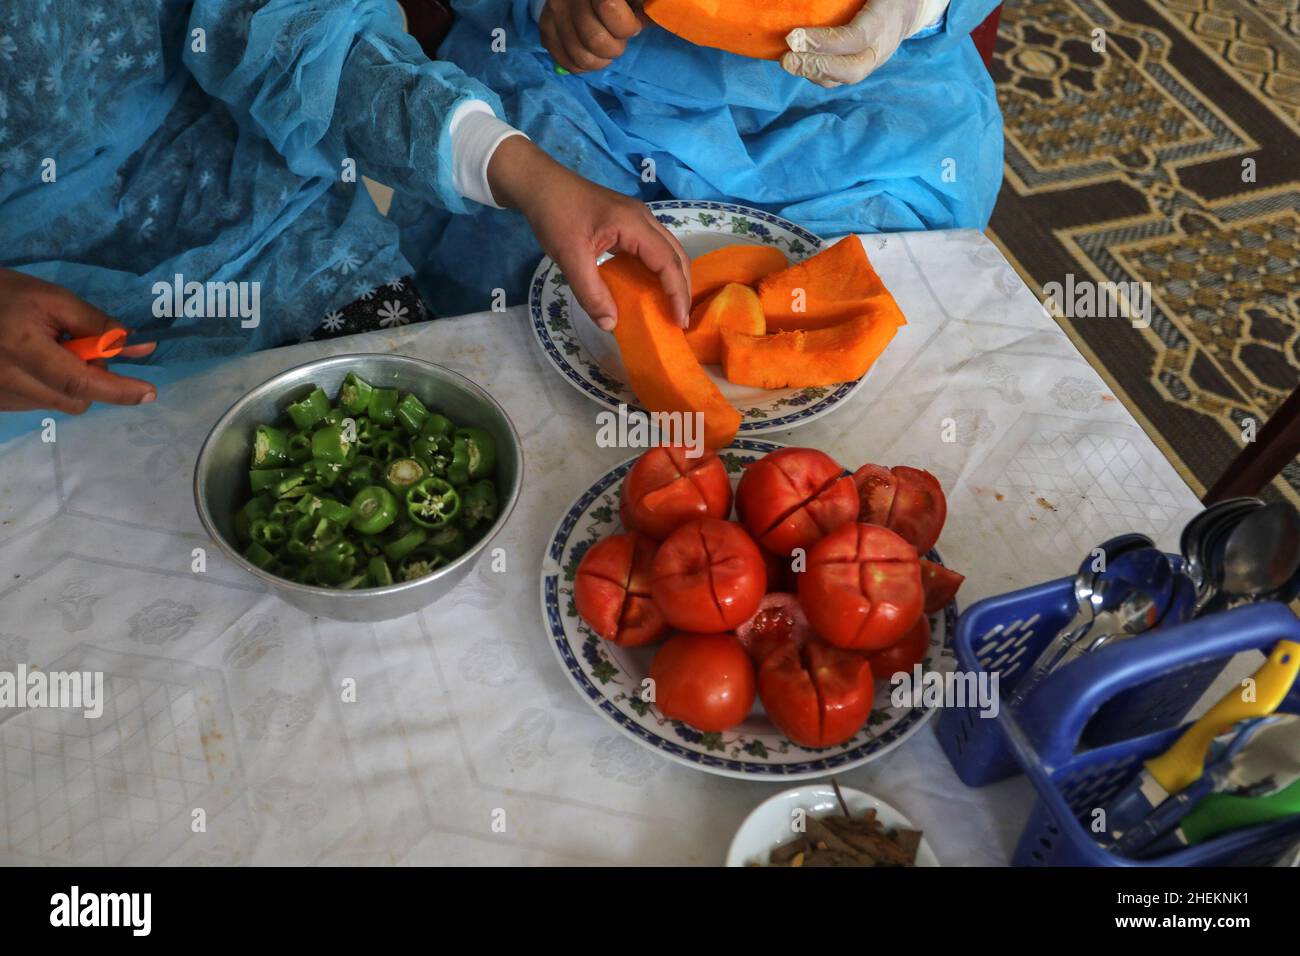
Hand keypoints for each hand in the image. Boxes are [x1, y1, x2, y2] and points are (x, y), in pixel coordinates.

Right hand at [0, 269, 156, 413]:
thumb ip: (98, 325)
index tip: (149, 393)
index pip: (79, 382)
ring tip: (48, 350)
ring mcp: (0, 397)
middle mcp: (8, 381)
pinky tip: (32, 362)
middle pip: (74, 401)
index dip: (118, 390)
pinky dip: (48, 386)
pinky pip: (38, 403)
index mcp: (23, 350)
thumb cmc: (4, 294)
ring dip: (69, 382)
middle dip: (93, 380)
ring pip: (58, 403)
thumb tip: (142, 348)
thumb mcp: (54, 299)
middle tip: (82, 347)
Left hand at [487, 136, 689, 329]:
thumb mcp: (569, 258)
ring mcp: (637, 219)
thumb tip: (610, 324)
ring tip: (670, 308)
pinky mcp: (628, 223)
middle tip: (679, 320)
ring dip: (672, 279)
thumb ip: (590, 293)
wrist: (540, 185)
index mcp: (634, 224)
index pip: (668, 262)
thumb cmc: (555, 216)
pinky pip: (652, 249)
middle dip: (682, 288)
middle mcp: (643, 219)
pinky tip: (649, 289)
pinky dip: (657, 271)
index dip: (677, 293)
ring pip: (668, 251)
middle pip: (676, 255)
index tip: (679, 322)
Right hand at [540, 0, 643, 73]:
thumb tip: (649, 20)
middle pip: (596, 41)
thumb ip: (643, 4)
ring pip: (581, 58)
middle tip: (618, 38)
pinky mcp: (546, 30)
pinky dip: (585, 66)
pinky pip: (567, 63)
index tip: (632, 24)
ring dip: (601, 60)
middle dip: (615, 48)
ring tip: (606, 47)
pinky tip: (593, 54)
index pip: (609, 7)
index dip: (627, 25)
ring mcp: (554, 14)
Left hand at [780, 0, 937, 87]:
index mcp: (885, 20)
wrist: (912, 6)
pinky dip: (816, 73)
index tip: (794, 36)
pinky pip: (839, 77)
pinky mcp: (864, 65)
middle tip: (786, 60)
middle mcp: (881, 46)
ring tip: (787, 62)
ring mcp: (874, 59)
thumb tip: (815, 2)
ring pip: (843, 78)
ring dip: (812, 73)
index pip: (855, 39)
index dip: (823, 42)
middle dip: (815, 67)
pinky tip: (799, 62)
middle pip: (851, 71)